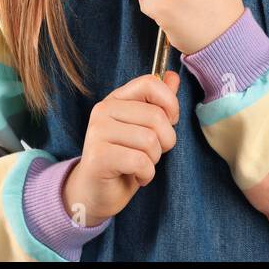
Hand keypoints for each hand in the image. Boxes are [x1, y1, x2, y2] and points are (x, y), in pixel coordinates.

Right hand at [62, 70, 180, 226]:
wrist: (96, 193)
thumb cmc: (124, 159)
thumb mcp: (144, 128)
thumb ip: (157, 102)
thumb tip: (172, 75)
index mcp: (116, 98)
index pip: (150, 83)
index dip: (170, 103)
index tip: (170, 122)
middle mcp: (103, 110)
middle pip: (156, 116)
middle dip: (166, 141)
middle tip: (153, 153)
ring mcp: (97, 132)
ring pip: (150, 140)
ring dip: (154, 159)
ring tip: (141, 165)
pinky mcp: (98, 156)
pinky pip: (140, 161)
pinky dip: (146, 174)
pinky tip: (137, 176)